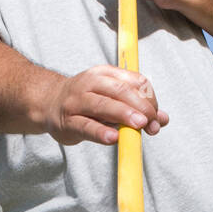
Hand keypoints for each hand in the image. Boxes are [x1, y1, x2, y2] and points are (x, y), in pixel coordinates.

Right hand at [47, 65, 169, 145]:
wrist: (49, 104)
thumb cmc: (87, 102)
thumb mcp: (113, 99)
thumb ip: (137, 108)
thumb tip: (163, 120)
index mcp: (105, 73)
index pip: (134, 82)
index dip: (150, 99)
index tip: (156, 117)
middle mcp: (90, 83)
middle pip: (120, 91)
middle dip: (140, 106)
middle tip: (152, 123)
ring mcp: (77, 101)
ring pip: (103, 105)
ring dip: (123, 114)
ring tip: (140, 125)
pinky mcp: (68, 121)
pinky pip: (86, 126)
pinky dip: (100, 131)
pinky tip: (113, 137)